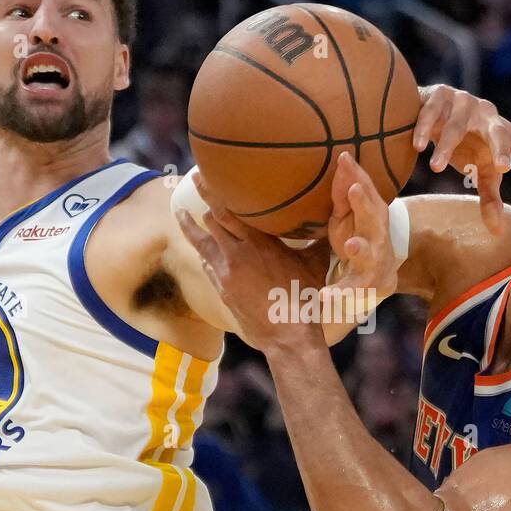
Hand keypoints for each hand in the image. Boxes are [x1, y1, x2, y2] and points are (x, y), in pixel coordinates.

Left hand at [179, 170, 328, 352]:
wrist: (288, 336)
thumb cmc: (306, 299)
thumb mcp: (315, 264)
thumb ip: (316, 240)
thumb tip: (329, 219)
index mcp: (261, 242)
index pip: (229, 209)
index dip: (213, 190)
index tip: (203, 174)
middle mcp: (239, 253)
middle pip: (212, 220)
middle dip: (202, 199)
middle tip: (195, 180)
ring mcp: (227, 273)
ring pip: (202, 242)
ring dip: (191, 225)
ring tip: (180, 213)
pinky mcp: (223, 290)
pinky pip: (208, 266)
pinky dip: (205, 253)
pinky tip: (202, 249)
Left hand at [323, 151, 397, 303]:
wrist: (381, 278)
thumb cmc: (360, 236)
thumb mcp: (349, 213)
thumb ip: (344, 190)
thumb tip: (342, 156)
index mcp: (373, 214)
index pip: (366, 190)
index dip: (357, 175)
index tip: (344, 159)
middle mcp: (377, 234)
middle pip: (373, 217)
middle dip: (364, 204)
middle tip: (354, 189)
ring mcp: (372, 259)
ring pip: (368, 253)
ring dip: (359, 248)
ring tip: (350, 245)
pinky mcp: (363, 283)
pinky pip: (351, 288)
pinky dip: (338, 293)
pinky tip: (325, 296)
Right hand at [414, 84, 510, 233]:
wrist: (430, 111)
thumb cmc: (463, 144)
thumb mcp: (477, 168)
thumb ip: (488, 196)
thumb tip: (497, 232)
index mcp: (503, 132)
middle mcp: (488, 114)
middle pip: (499, 132)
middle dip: (501, 149)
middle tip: (502, 170)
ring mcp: (464, 101)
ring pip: (457, 126)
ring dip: (446, 146)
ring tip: (435, 169)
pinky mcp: (439, 94)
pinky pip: (432, 113)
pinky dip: (424, 129)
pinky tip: (418, 146)